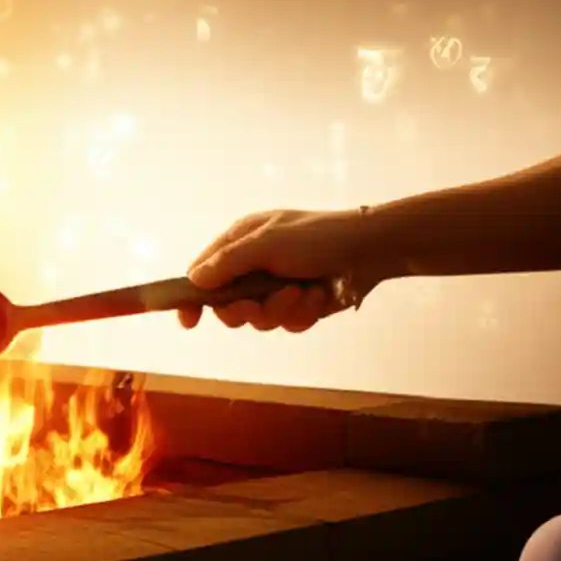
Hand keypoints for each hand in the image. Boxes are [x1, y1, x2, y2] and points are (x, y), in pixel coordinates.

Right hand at [177, 208, 383, 332]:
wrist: (371, 249)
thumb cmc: (318, 237)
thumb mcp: (267, 243)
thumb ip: (228, 262)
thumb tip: (194, 280)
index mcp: (240, 242)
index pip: (202, 273)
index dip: (192, 297)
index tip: (189, 320)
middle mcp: (254, 265)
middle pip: (227, 304)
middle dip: (246, 309)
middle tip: (259, 304)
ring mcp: (276, 287)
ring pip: (258, 319)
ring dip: (280, 309)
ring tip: (302, 293)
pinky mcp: (298, 304)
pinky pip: (286, 323)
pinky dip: (302, 314)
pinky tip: (317, 297)